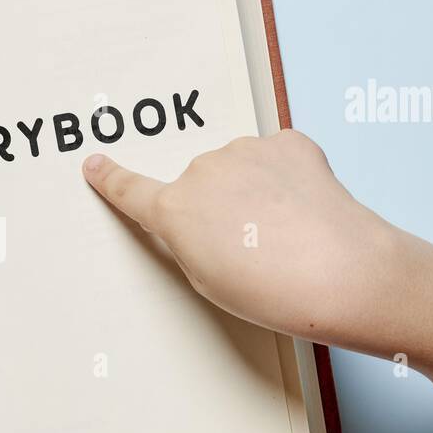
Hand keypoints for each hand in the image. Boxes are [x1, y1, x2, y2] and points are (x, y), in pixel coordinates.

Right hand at [82, 130, 411, 356]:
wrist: (338, 272)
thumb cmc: (272, 290)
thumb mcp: (208, 280)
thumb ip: (191, 241)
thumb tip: (206, 217)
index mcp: (174, 211)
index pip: (130, 191)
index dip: (110, 179)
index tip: (95, 165)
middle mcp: (202, 172)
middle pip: (200, 184)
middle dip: (219, 206)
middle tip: (251, 244)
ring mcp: (245, 151)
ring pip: (240, 167)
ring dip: (255, 190)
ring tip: (284, 230)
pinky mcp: (287, 143)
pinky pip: (276, 156)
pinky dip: (287, 176)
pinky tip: (304, 207)